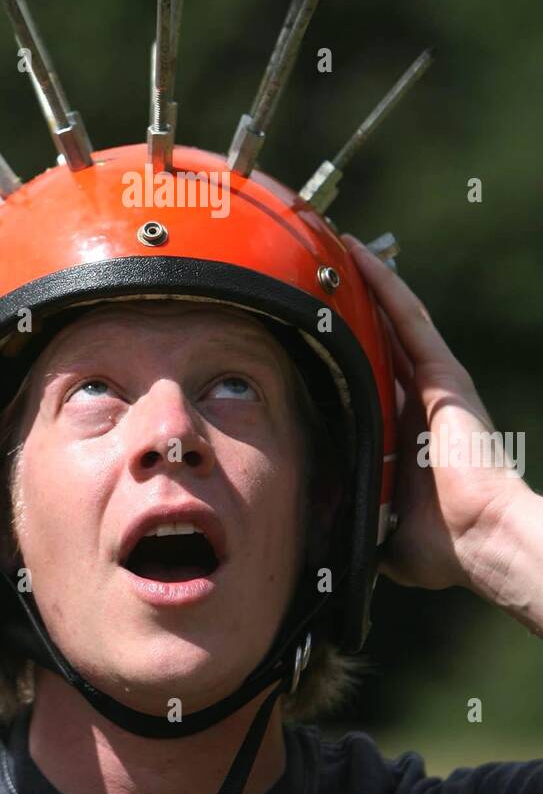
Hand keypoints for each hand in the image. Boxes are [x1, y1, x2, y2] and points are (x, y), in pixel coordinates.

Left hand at [341, 234, 522, 592]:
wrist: (480, 538)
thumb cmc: (444, 542)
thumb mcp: (383, 525)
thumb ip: (355, 516)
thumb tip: (322, 529)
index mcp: (405, 433)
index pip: (368, 381)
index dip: (344, 355)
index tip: (312, 334)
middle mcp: (419, 401)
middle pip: (378, 341)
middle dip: (352, 311)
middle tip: (318, 278)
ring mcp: (433, 383)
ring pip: (392, 319)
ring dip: (365, 284)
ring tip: (336, 250)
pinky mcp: (443, 374)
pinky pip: (409, 319)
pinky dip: (386, 286)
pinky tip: (362, 257)